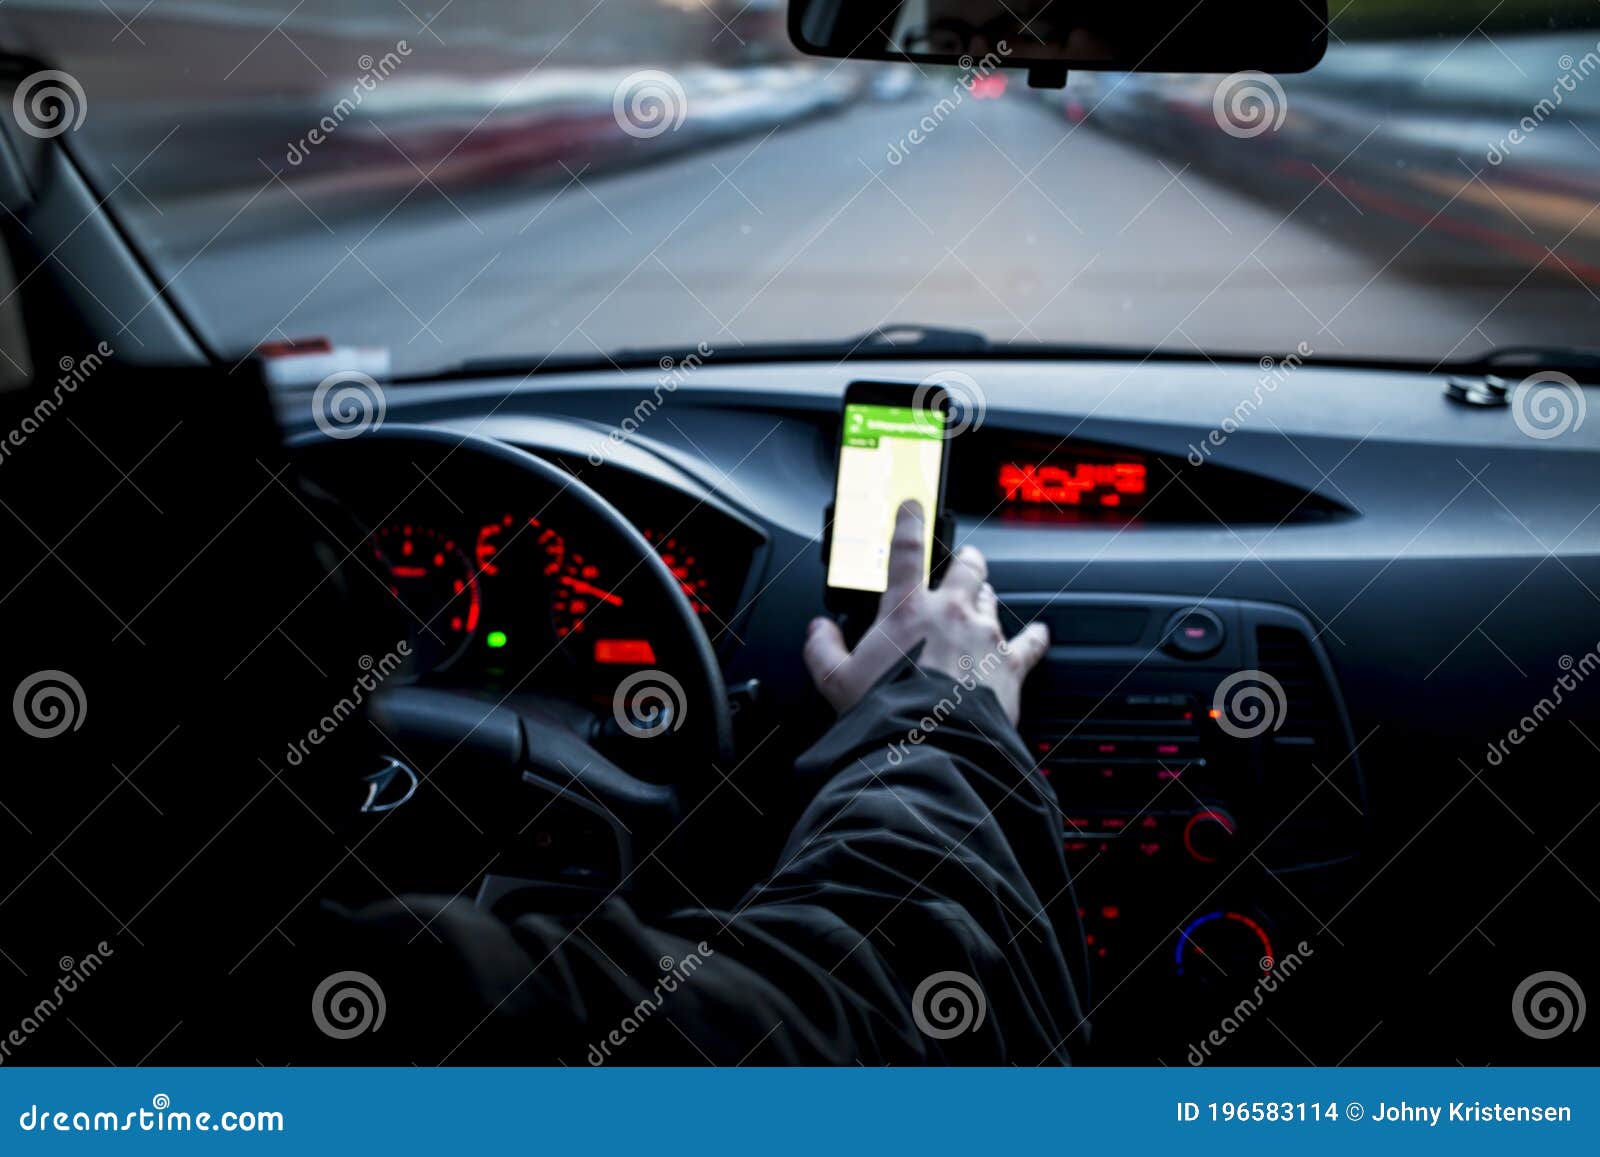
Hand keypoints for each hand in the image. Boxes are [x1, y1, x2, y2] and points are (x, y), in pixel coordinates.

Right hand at [804, 501, 1049, 723]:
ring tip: (980, 603)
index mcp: (907, 609)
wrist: (933, 742)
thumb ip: (823, 648)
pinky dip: (1034, 637)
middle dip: (966, 560)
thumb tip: (818, 631)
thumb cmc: (887, 710)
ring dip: (985, 599)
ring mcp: (983, 635)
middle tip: (962, 561)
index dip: (909, 522)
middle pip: (967, 567)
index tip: (914, 505)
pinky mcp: (1010, 664)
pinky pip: (1029, 643)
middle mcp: (950, 612)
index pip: (907, 550)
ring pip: (991, 599)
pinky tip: (1039, 634)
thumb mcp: (837, 681)